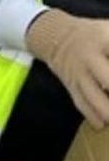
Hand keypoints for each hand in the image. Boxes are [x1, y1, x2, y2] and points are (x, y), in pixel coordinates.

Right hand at [26, 9, 108, 128]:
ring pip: (93, 95)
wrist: (57, 37)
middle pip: (107, 78)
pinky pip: (80, 102)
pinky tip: (101, 125)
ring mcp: (79, 73)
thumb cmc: (97, 35)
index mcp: (104, 40)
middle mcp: (89, 57)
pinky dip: (91, 115)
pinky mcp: (71, 85)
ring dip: (107, 110)